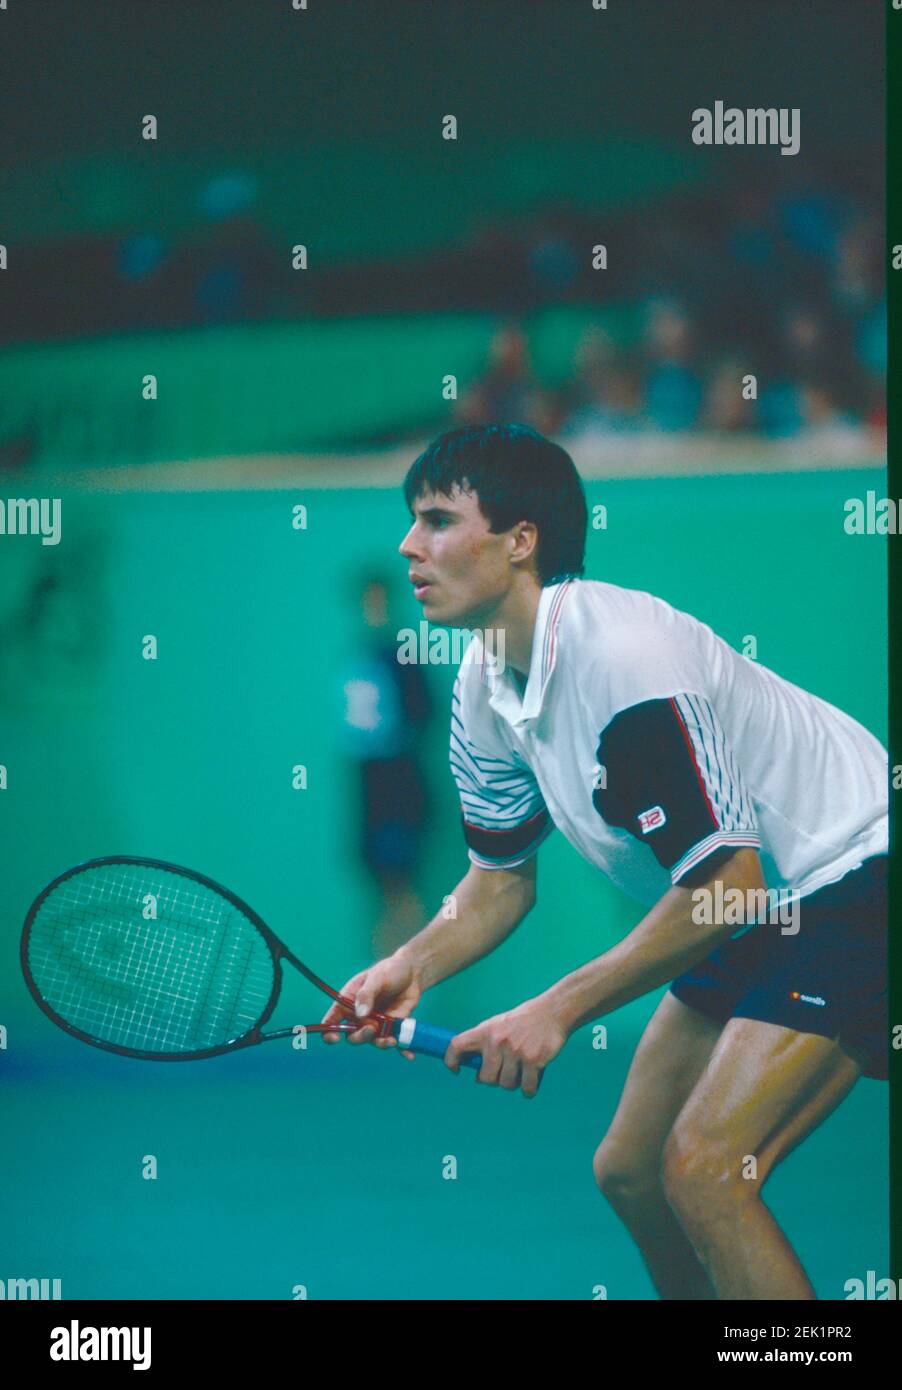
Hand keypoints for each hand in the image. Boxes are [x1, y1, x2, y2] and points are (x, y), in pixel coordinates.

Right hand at [320, 954, 421, 1059]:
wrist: (412, 973)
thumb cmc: (389, 970)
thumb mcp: (377, 978)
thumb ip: (366, 994)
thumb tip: (360, 1014)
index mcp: (349, 1002)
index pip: (332, 1020)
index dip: (329, 1031)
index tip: (334, 1038)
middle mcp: (360, 1017)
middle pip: (353, 1035)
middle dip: (361, 1036)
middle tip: (373, 1029)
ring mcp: (377, 1024)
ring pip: (374, 1041)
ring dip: (381, 1043)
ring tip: (392, 1041)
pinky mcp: (393, 1027)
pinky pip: (395, 1041)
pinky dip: (402, 1049)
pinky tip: (409, 1054)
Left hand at [445, 997, 567, 1097]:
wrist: (552, 1012)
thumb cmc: (523, 1022)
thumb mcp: (498, 1025)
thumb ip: (486, 1044)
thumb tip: (477, 1074)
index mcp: (486, 1031)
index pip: (457, 1045)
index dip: (451, 1060)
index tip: (455, 1070)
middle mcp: (498, 1041)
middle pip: (486, 1078)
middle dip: (494, 1079)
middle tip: (504, 1071)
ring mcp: (516, 1051)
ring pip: (506, 1084)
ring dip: (514, 1082)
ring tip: (521, 1070)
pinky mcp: (534, 1060)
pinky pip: (526, 1088)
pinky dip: (529, 1090)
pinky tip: (531, 1084)